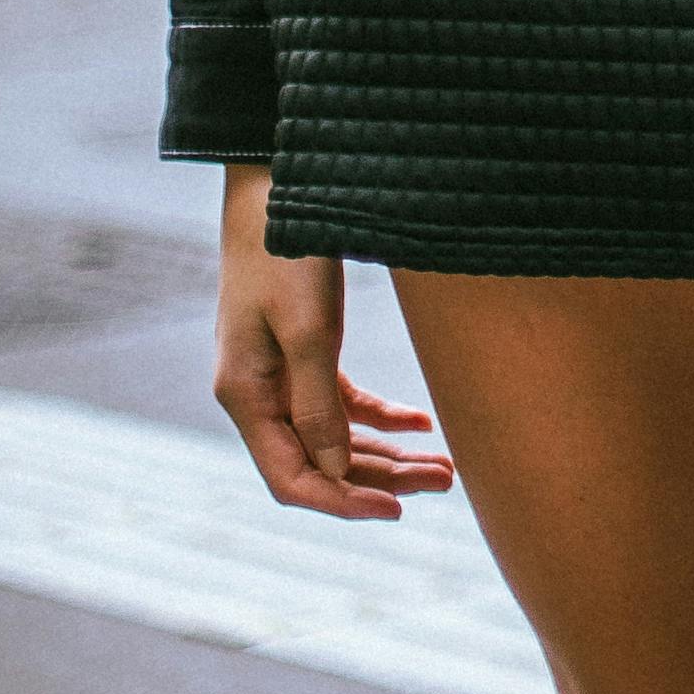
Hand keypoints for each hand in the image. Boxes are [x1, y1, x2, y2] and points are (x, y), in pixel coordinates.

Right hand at [211, 167, 451, 519]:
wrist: (276, 182)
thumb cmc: (287, 249)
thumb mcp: (310, 328)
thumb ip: (318, 405)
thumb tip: (335, 473)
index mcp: (247, 396)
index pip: (292, 478)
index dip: (343, 502)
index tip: (397, 511)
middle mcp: (257, 394)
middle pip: (321, 461)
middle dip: (382, 479)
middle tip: (446, 481)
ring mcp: (277, 372)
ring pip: (335, 435)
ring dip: (388, 453)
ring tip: (445, 465)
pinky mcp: (301, 348)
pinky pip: (340, 401)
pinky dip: (380, 416)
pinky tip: (421, 423)